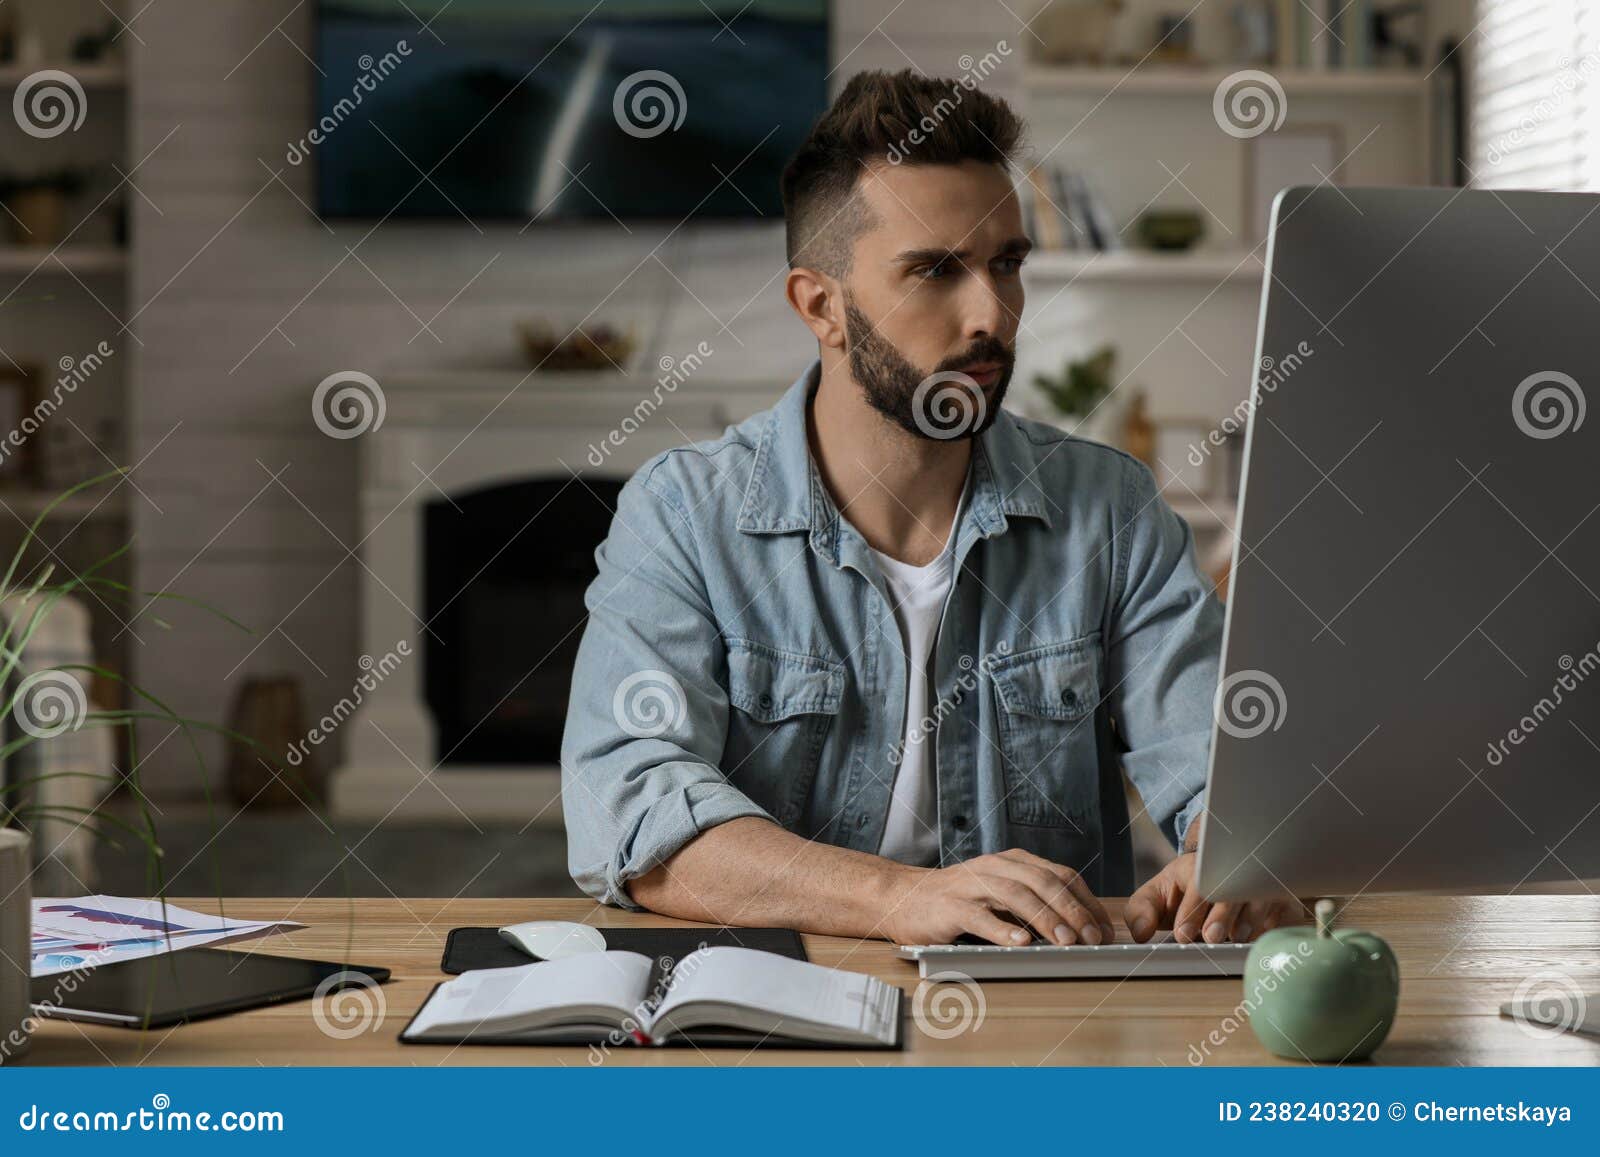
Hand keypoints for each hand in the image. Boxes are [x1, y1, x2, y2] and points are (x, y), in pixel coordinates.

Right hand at [880, 848, 1114, 945]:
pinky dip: (1002, 929)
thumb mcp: (999, 893)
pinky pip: (979, 915)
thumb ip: (1032, 902)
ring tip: (1065, 941)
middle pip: (1043, 882)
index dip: (1086, 902)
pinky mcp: (950, 906)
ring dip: (1045, 918)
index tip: (1105, 930)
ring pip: (1015, 895)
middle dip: (1072, 910)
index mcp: (1013, 862)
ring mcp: (971, 884)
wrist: (902, 898)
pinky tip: (1020, 942)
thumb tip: (1080, 930)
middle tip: (1092, 938)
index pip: (1061, 875)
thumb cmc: (957, 901)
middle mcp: (995, 867)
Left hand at [1124, 851, 1302, 943]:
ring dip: (1250, 921)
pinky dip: (1275, 925)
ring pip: (1262, 898)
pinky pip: (1285, 910)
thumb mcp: (1153, 896)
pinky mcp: (1279, 900)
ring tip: (1236, 937)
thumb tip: (1141, 934)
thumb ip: (1140, 912)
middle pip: (1233, 889)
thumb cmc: (1182, 891)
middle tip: (1212, 938)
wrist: (1213, 877)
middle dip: (1223, 915)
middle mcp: (1232, 870)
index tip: (1183, 934)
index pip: (1199, 885)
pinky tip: (1262, 937)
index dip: (1192, 911)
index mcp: (1199, 866)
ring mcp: (1259, 884)